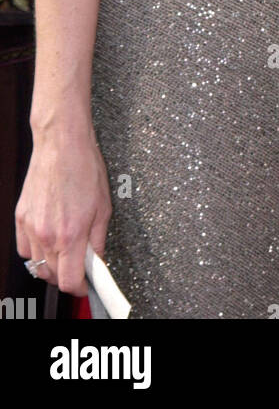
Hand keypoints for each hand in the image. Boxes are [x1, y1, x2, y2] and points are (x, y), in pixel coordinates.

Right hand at [16, 125, 111, 296]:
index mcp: (71, 234)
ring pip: (38, 265)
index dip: (80, 288)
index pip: (69, 281)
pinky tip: (48, 240)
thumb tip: (96, 262)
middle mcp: (47, 234)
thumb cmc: (84, 167)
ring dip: (52, 265)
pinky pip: (25, 249)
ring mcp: (31, 227)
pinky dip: (36, 252)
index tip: (87, 285)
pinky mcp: (21, 218)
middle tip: (80, 265)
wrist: (61, 144)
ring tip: (66, 250)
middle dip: (68, 276)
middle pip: (53, 276)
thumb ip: (98, 240)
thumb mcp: (104, 206)